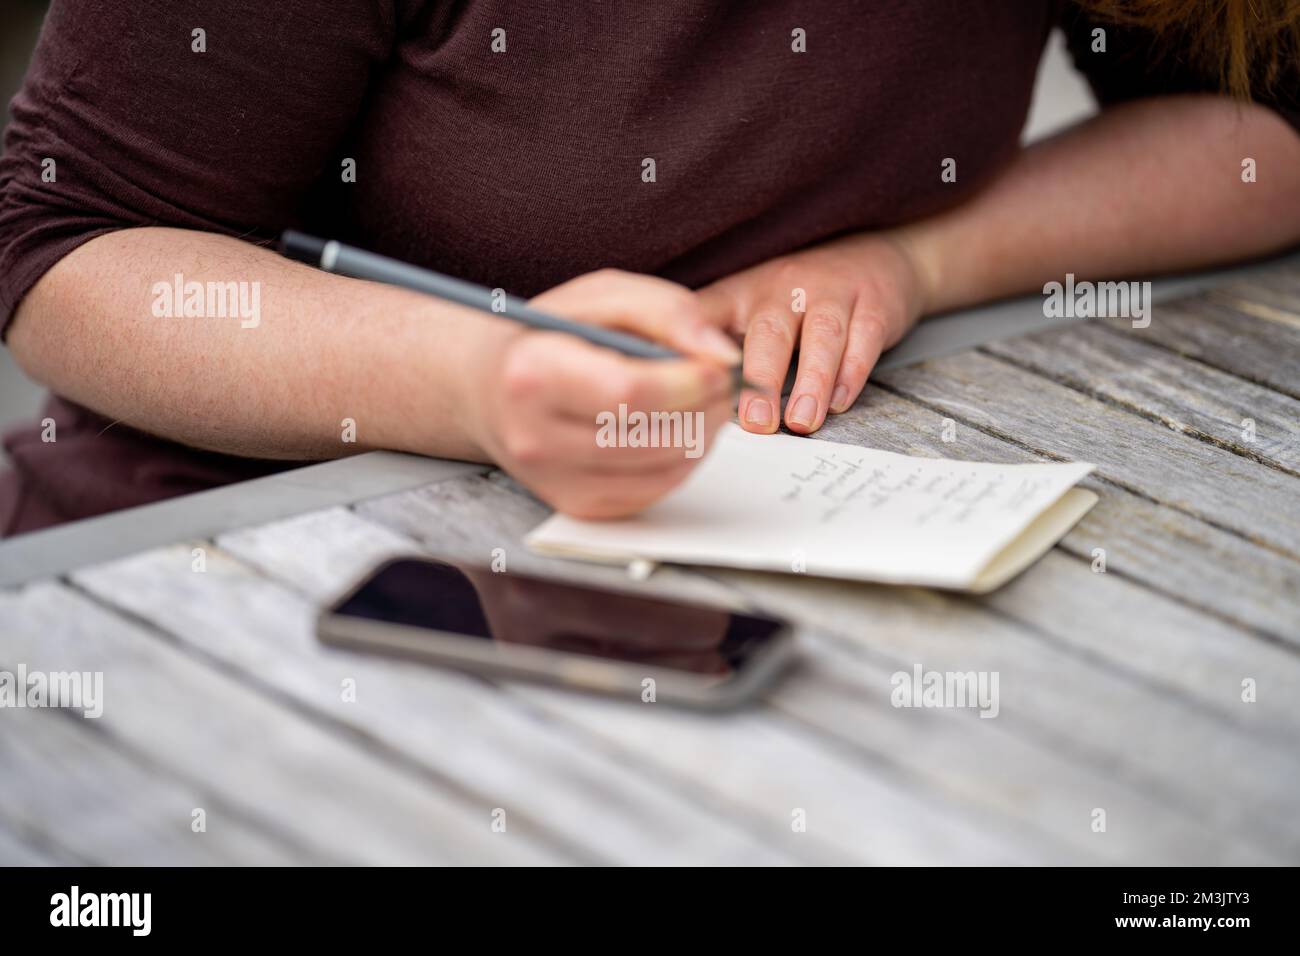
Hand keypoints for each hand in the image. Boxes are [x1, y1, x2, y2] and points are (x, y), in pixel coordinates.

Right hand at [467, 270, 739, 518]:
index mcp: (533, 376)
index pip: (630, 394)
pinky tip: (678, 427)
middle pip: (651, 438)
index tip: (722, 365)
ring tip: (706, 401)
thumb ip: (665, 310)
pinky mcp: (577, 505)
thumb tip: (721, 355)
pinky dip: (681, 460)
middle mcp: (535, 438)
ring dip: (702, 435)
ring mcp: (554, 481)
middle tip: (725, 381)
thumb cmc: (550, 336)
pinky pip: (653, 492)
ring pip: (661, 471)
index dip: (690, 382)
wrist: (490, 388)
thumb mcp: (600, 296)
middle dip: (707, 408)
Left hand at [699, 232, 928, 434]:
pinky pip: (862, 339)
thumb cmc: (796, 295)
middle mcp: (782, 290)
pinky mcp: (872, 305)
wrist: (874, 254)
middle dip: (760, 379)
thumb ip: (709, 342)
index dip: (690, 346)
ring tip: (802, 422)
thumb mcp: (743, 304)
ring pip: (821, 337)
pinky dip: (852, 374)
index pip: (705, 316)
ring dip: (811, 382)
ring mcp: (830, 295)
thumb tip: (670, 387)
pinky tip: (840, 402)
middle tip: (756, 422)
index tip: (681, 382)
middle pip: (768, 332)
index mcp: (739, 295)